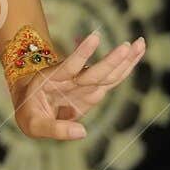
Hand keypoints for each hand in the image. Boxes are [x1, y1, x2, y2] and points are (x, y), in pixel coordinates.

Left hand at [9, 31, 145, 140]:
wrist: (28, 101)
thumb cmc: (30, 112)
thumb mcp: (34, 125)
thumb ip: (55, 129)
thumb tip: (82, 132)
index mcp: (52, 81)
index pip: (69, 66)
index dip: (81, 53)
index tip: (94, 37)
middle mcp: (70, 80)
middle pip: (94, 72)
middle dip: (110, 61)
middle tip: (126, 46)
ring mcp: (83, 83)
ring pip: (106, 73)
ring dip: (123, 60)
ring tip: (140, 43)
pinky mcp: (92, 89)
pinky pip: (111, 79)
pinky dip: (124, 69)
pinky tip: (137, 54)